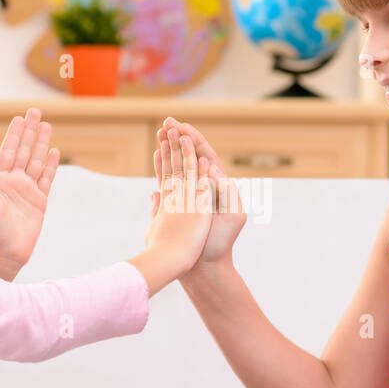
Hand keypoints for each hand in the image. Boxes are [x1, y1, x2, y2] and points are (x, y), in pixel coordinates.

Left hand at [0, 107, 59, 278]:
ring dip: (41, 144)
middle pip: (23, 151)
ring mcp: (27, 190)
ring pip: (36, 162)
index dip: (14, 134)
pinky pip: (46, 179)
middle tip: (35, 111)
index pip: (8, 151)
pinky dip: (50, 165)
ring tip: (47, 126)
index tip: (19, 118)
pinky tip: (53, 151)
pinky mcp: (39, 201)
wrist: (6, 253)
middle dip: (29, 132)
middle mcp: (12, 182)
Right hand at [155, 117, 244, 271]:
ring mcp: (190, 193)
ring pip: (179, 164)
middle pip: (191, 156)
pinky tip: (156, 155)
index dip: (194, 140)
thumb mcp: (232, 215)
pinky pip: (171, 179)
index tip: (182, 127)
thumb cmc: (221, 242)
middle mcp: (204, 186)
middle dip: (179, 138)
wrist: (207, 264)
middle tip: (166, 123)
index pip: (206, 155)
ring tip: (159, 133)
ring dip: (170, 148)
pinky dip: (164, 165)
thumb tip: (212, 168)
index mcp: (219, 186)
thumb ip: (225, 191)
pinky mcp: (178, 202)